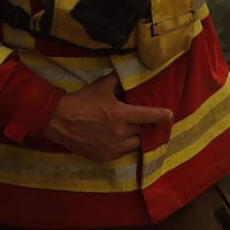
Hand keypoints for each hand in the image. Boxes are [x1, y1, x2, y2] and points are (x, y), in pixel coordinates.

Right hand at [42, 73, 171, 163]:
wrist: (59, 120)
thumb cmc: (81, 101)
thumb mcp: (100, 86)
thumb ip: (116, 80)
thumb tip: (127, 72)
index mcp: (121, 115)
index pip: (147, 116)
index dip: (161, 115)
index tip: (170, 115)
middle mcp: (120, 133)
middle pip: (141, 131)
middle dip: (141, 125)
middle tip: (137, 120)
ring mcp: (113, 147)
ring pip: (134, 145)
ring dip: (133, 138)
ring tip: (128, 131)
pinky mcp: (104, 157)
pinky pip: (121, 153)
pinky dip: (121, 147)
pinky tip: (115, 140)